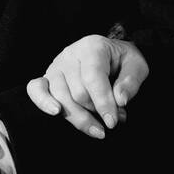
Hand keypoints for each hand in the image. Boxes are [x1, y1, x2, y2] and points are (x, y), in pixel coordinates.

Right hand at [26, 34, 149, 137]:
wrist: (112, 56)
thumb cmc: (123, 62)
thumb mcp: (137, 66)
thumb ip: (131, 82)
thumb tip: (120, 100)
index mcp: (92, 46)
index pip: (93, 78)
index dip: (103, 102)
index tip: (113, 122)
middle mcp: (70, 54)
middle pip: (78, 93)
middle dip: (97, 111)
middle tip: (116, 119)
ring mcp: (56, 66)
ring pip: (61, 98)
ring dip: (80, 118)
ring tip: (98, 127)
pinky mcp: (46, 78)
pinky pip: (35, 89)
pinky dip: (42, 102)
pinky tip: (55, 113)